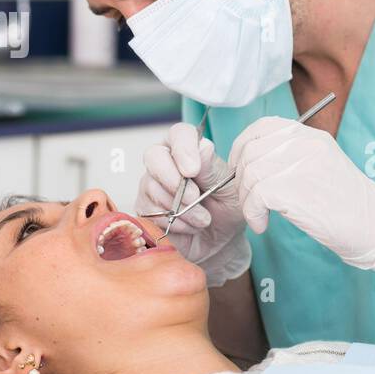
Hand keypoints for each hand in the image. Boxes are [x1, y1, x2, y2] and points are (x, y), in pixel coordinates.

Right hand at [135, 122, 250, 285]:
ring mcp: (151, 185)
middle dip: (175, 180)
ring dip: (182, 208)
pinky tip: (190, 227)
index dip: (183, 148)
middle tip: (196, 197)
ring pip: (153, 188)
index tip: (193, 170)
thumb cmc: (227, 208)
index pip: (179, 134)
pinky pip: (151, 212)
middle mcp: (166, 162)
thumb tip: (203, 146)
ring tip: (203, 219)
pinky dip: (175, 223)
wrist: (222, 240)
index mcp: (190, 149)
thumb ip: (213, 168)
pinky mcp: (145, 209)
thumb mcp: (229, 188)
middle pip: (154, 156)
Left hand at [230, 117, 374, 282]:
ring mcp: (299, 164)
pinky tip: (263, 225)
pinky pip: (254, 196)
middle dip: (242, 179)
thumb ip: (294, 157)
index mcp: (312, 136)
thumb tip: (253, 161)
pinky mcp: (292, 189)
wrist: (374, 226)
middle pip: (251, 150)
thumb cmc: (349, 205)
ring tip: (260, 216)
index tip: (241, 167)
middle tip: (251, 200)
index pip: (264, 126)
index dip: (244, 144)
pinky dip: (253, 214)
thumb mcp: (323, 166)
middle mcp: (305, 144)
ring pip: (250, 174)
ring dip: (247, 200)